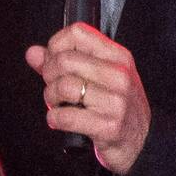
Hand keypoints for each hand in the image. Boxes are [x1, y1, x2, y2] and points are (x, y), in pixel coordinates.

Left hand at [26, 23, 151, 174]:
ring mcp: (115, 101)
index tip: (53, 61)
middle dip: (49, 76)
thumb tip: (33, 53)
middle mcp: (119, 75)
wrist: (142, 143)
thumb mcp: (99, 78)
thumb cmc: (118, 107)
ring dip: (51, 98)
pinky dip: (55, 118)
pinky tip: (59, 120)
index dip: (56, 46)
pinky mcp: (108, 126)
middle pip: (65, 60)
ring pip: (63, 87)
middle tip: (54, 88)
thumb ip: (64, 62)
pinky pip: (66, 116)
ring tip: (58, 104)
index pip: (78, 33)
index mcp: (118, 56)